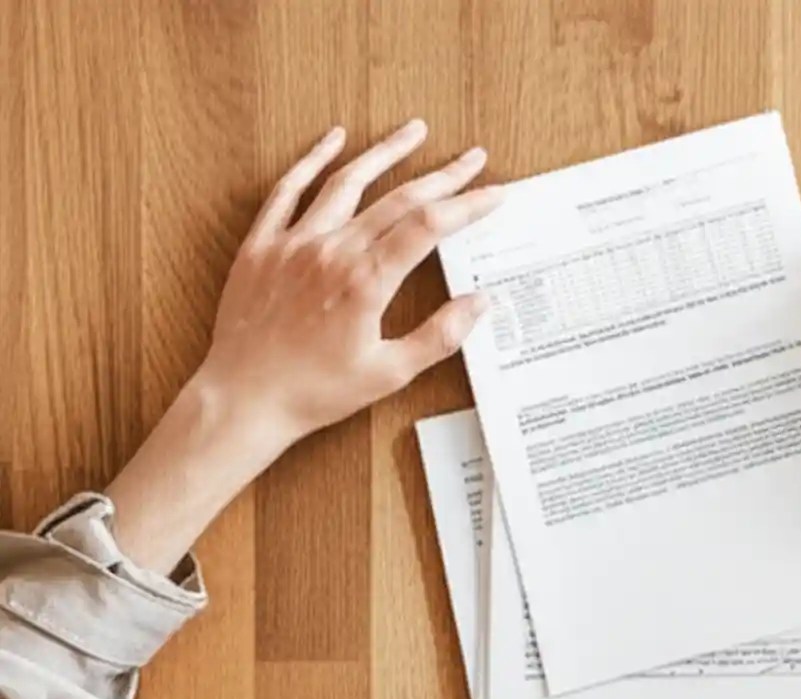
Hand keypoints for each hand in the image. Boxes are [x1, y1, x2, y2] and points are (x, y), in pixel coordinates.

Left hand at [200, 119, 500, 444]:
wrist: (242, 400)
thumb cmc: (313, 393)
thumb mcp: (389, 374)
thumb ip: (439, 336)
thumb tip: (479, 304)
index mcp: (366, 282)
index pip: (429, 226)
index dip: (467, 205)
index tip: (493, 193)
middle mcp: (331, 251)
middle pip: (399, 198)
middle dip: (443, 175)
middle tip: (472, 158)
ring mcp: (294, 243)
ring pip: (348, 182)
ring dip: (386, 153)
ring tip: (415, 131)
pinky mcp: (262, 245)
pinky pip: (288, 190)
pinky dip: (312, 160)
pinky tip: (333, 139)